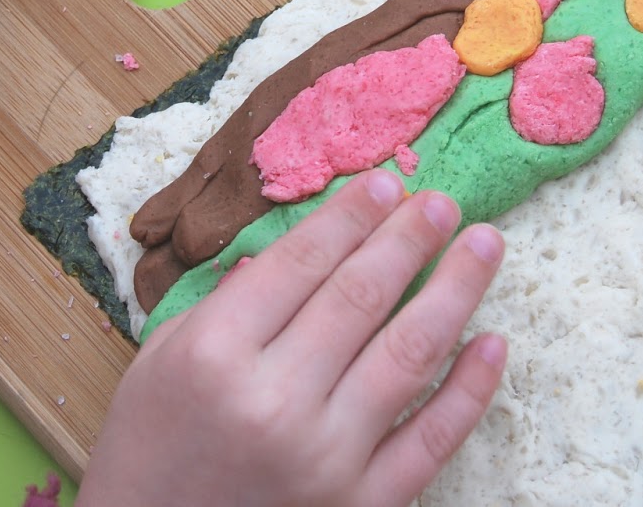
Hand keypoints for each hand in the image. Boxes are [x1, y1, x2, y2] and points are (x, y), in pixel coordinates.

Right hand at [78, 169, 507, 506]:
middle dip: (409, 238)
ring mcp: (325, 458)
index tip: (386, 184)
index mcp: (215, 353)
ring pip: (409, 355)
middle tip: (442, 201)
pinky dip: (471, 389)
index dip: (351, 216)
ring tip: (482, 245)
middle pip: (360, 296)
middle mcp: (273, 400)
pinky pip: (433, 439)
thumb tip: (303, 247)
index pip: (300, 262)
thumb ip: (225, 301)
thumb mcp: (159, 363)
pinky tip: (493, 342)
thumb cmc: (148, 455)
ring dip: (455, 290)